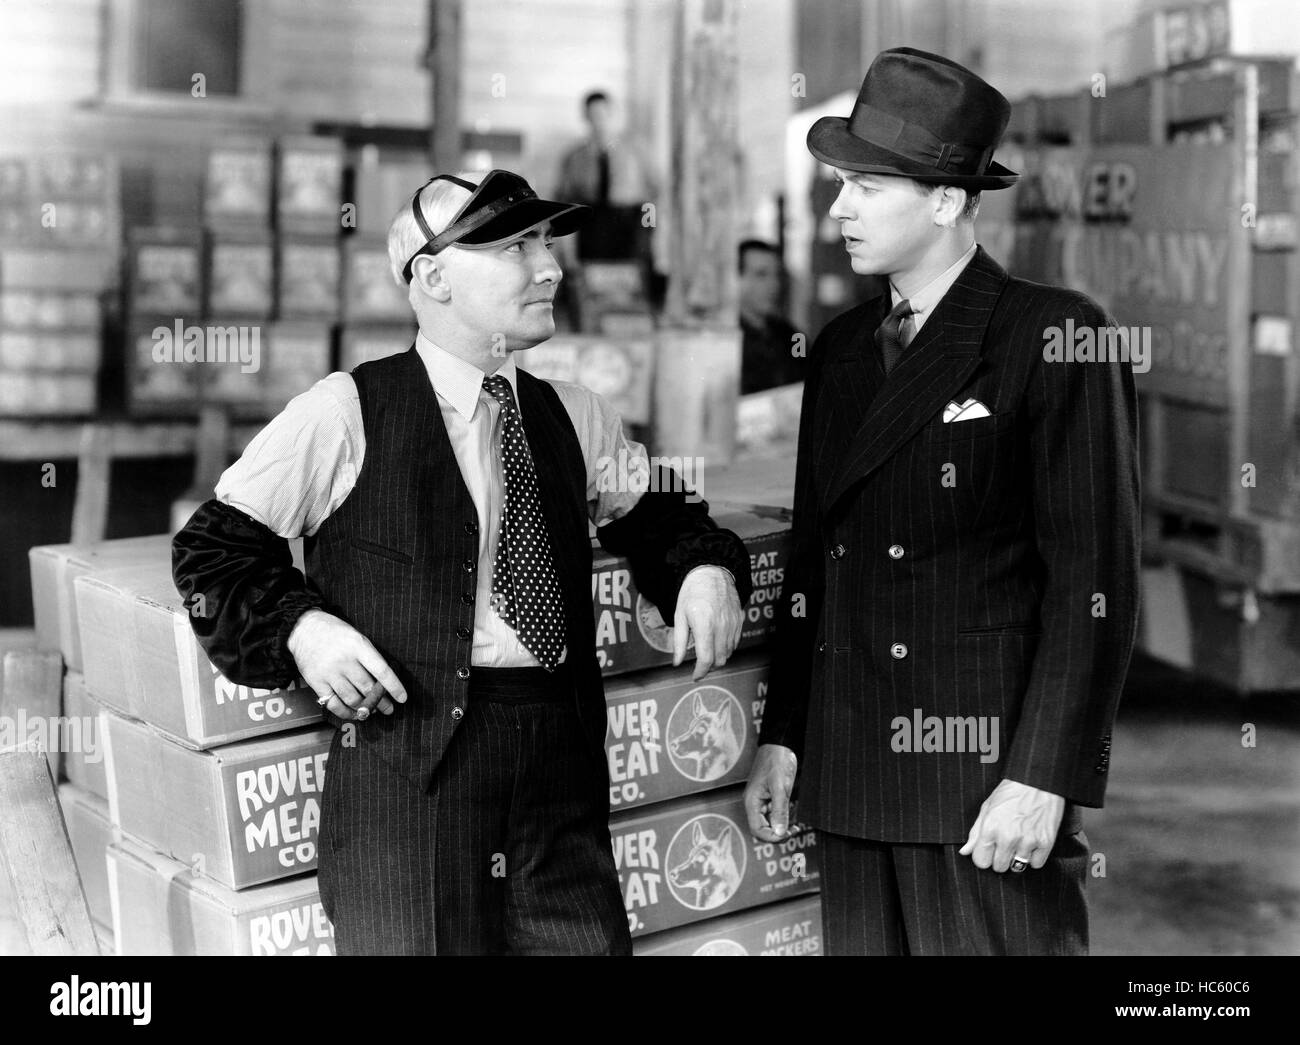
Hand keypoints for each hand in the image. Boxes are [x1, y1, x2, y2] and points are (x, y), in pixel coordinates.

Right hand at [288, 609, 407, 721]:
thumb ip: (369, 657)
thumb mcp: (356, 637)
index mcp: (358, 646)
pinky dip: (346, 713)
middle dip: (381, 702)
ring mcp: (329, 673)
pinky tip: (353, 714)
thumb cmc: (335, 632)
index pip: (381, 670)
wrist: (304, 629)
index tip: (402, 698)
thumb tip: (383, 682)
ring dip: (365, 709)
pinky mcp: (316, 682)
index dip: (394, 687)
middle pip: (367, 688)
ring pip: (352, 699)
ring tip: (372, 712)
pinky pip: (334, 704)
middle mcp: (344, 660)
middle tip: (388, 708)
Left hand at [672, 565, 743, 680]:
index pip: (706, 659)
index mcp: (704, 625)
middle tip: (700, 666)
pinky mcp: (739, 621)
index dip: (700, 672)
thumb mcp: (679, 616)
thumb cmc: (693, 592)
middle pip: (720, 660)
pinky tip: (717, 644)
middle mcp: (721, 626)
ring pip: (729, 653)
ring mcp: (733, 624)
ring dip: (718, 659)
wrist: (712, 573)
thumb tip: (677, 662)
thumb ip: (680, 642)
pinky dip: (727, 649)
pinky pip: (735, 643)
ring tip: (708, 654)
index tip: (695, 676)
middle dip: (709, 668)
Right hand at [744, 744, 797, 841]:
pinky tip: (793, 816)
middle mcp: (754, 803)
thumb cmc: (777, 760)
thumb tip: (779, 832)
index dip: (772, 836)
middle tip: (794, 830)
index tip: (788, 834)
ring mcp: (762, 800)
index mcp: (752, 802)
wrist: (780, 744)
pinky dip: (783, 818)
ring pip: (769, 823)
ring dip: (781, 827)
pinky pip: (774, 814)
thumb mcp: (780, 786)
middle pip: (762, 829)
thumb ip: (780, 810)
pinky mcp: (769, 796)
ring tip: (796, 825)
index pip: (757, 830)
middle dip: (777, 833)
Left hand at [958, 778, 1064, 871]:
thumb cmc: (1012, 792)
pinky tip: (1031, 842)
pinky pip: (1036, 864)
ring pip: (1017, 867)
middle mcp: (1008, 837)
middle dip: (1000, 857)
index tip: (988, 851)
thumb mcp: (987, 807)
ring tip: (1018, 842)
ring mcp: (1028, 841)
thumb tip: (965, 851)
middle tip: (1004, 844)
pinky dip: (1034, 857)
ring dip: (1017, 858)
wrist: (1038, 782)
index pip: (981, 861)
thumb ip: (975, 832)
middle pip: (999, 867)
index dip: (984, 857)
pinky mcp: (1046, 842)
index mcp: (991, 828)